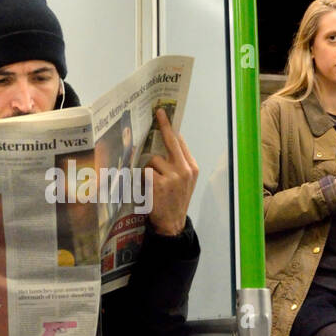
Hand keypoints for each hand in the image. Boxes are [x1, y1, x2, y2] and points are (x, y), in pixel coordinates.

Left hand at [144, 109, 197, 235]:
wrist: (172, 223)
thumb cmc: (175, 201)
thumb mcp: (184, 182)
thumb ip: (178, 164)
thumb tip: (165, 144)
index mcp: (192, 167)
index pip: (180, 142)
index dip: (171, 128)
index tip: (164, 115)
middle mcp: (185, 169)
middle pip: (171, 141)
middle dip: (164, 125)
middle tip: (158, 113)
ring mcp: (173, 176)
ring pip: (153, 160)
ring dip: (149, 168)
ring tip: (153, 183)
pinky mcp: (160, 184)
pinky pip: (146, 172)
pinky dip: (144, 179)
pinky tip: (148, 188)